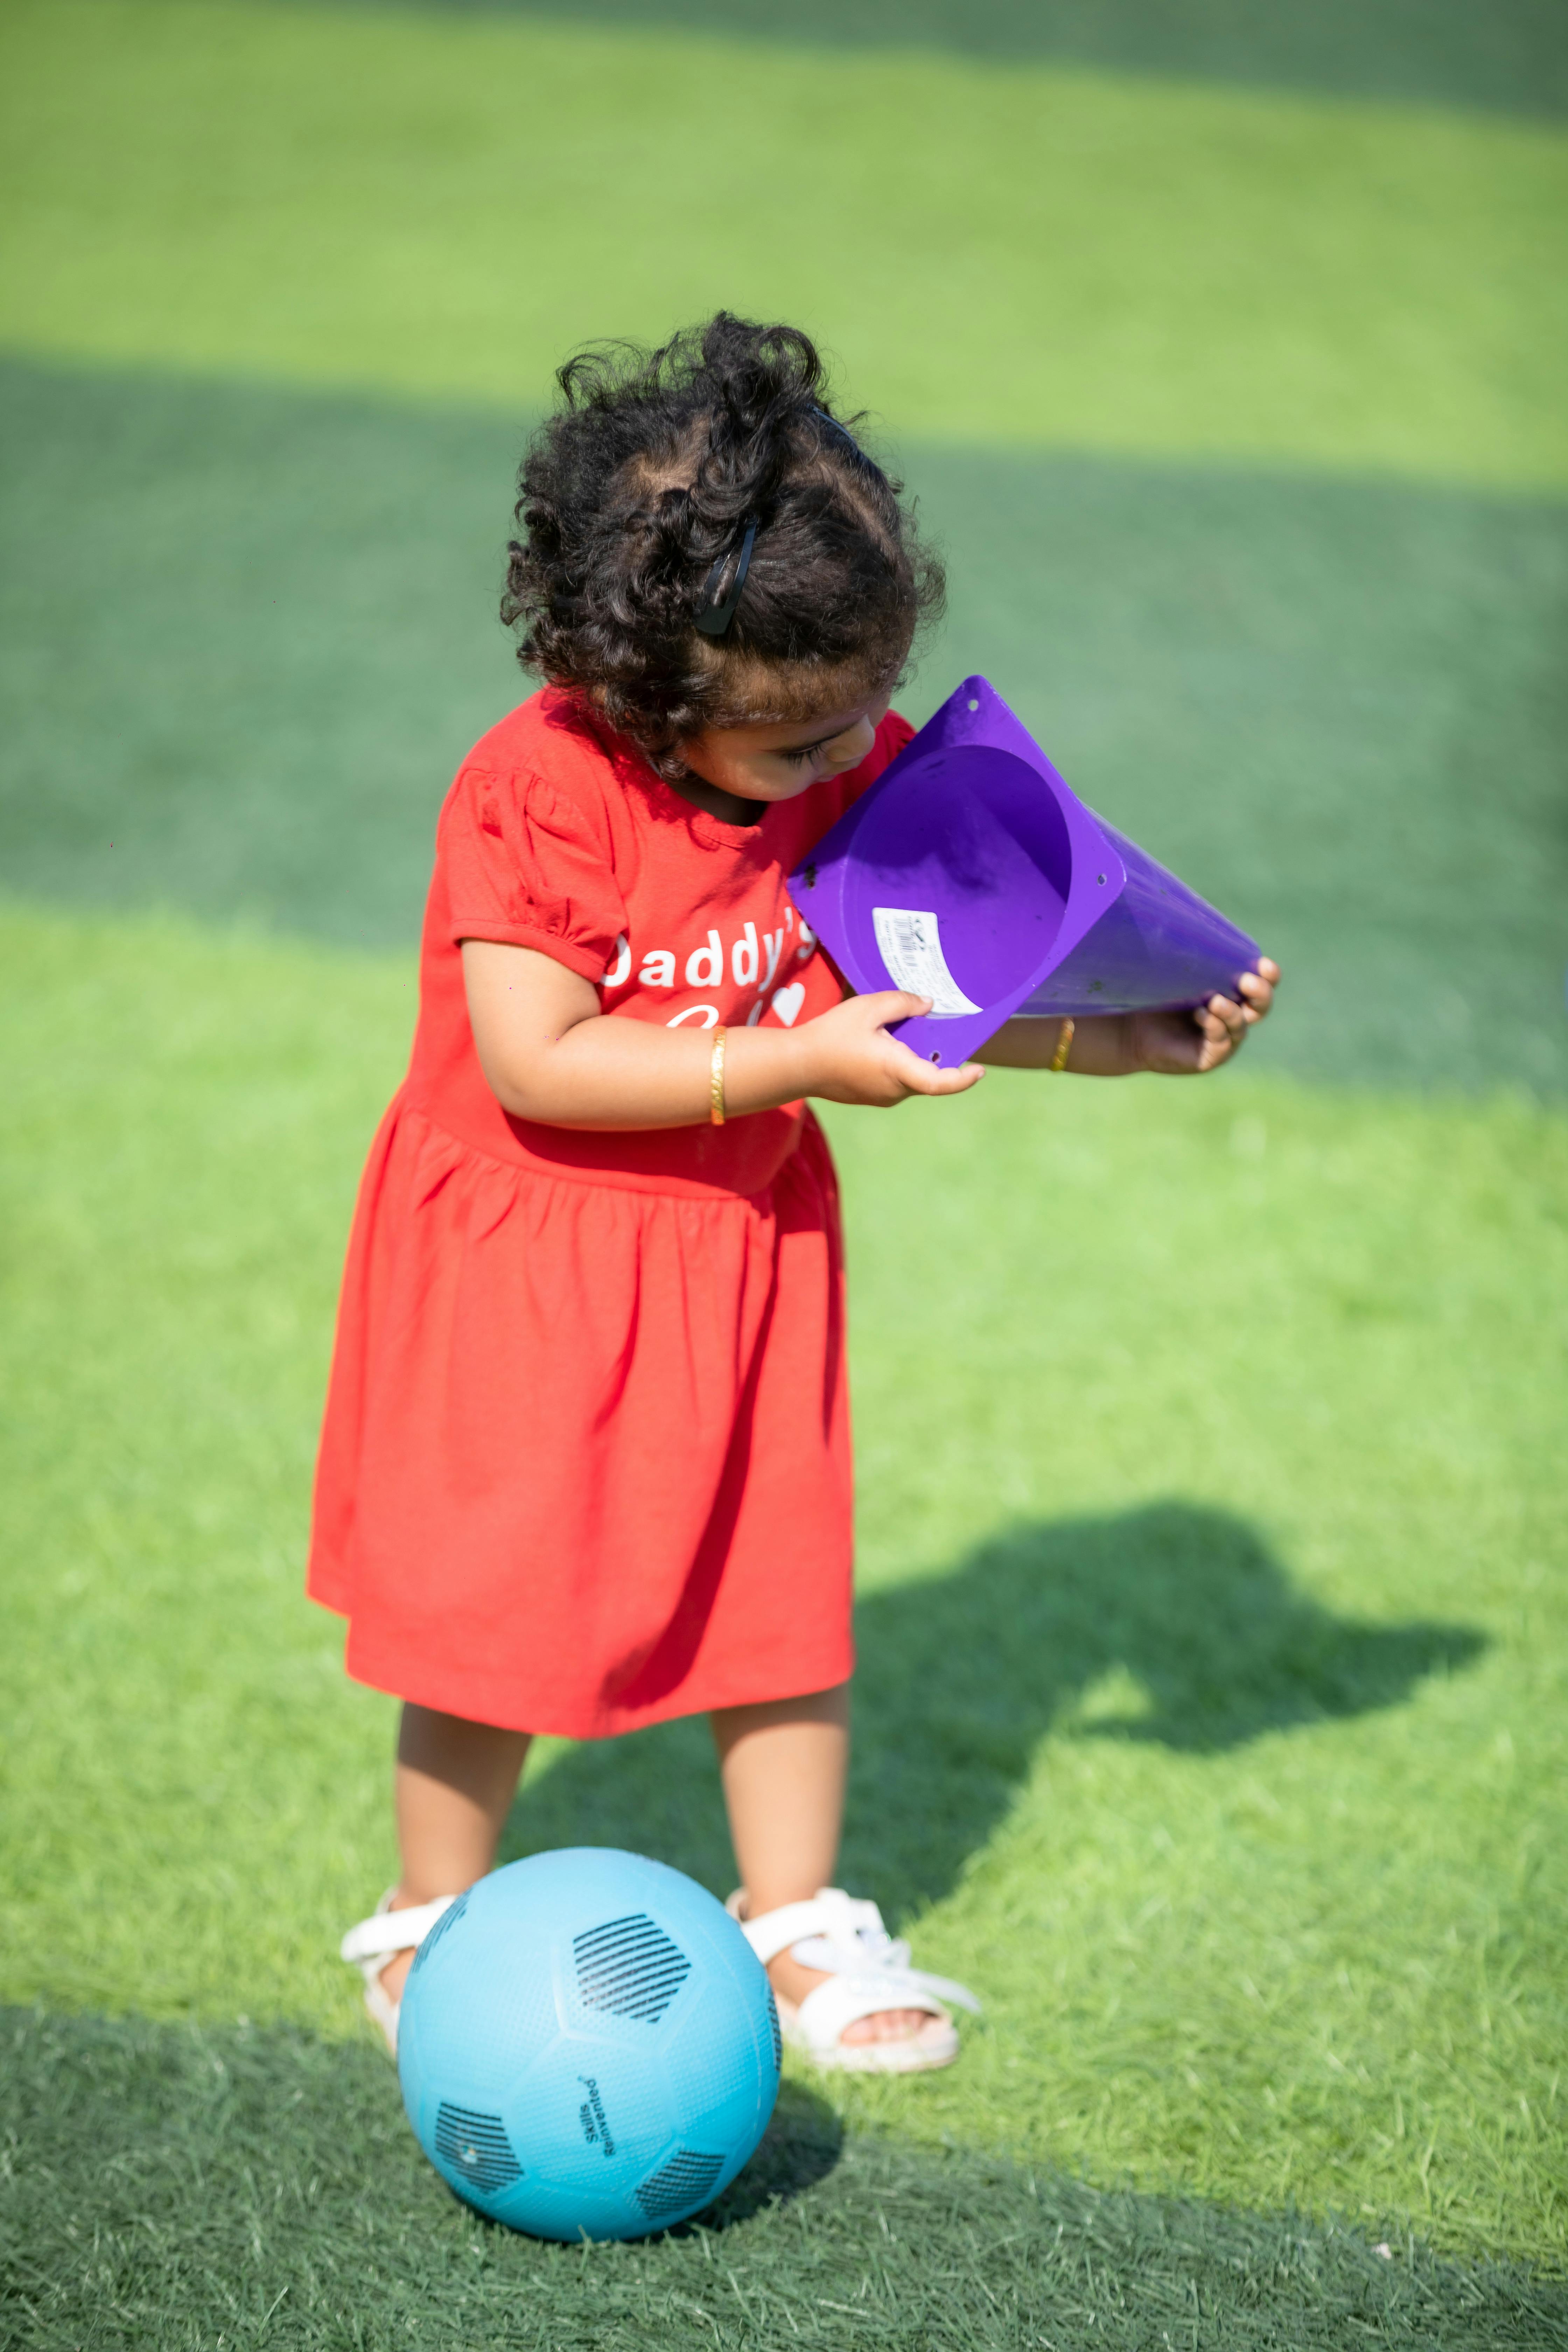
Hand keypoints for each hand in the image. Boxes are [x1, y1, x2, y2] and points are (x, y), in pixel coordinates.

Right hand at [797, 991, 985, 1106]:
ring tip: (900, 1032)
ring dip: (914, 1059)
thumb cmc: (830, 1036)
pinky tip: (883, 1044)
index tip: (980, 1069)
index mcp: (897, 1070)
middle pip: (928, 1076)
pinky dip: (899, 1065)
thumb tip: (927, 1005)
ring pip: (911, 1078)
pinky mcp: (870, 1098)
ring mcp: (882, 1098)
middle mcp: (894, 1091)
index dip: (964, 1078)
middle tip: (933, 1030)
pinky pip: (895, 1081)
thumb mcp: (868, 1008)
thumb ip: (903, 1003)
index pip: (940, 1082)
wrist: (796, 1065)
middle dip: (936, 1056)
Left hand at [1124, 958, 1279, 1075]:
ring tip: (1216, 1001)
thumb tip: (1193, 919)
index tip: (1264, 965)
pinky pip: (1222, 1044)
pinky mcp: (1209, 1057)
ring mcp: (1223, 1039)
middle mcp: (1231, 1015)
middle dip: (1260, 994)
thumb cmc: (1152, 995)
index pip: (1261, 983)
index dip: (1269, 975)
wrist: (1128, 1029)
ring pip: (1241, 1026)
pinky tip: (1202, 1015)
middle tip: (1247, 982)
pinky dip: (1214, 1027)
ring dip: (1232, 1013)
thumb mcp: (1175, 973)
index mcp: (1231, 992)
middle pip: (1261, 1006)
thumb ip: (1194, 957)